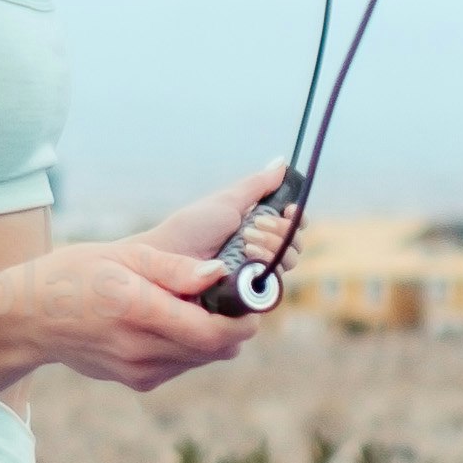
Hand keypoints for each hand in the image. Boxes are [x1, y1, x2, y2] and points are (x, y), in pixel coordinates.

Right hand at [5, 231, 268, 395]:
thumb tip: (219, 274)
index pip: (213, 333)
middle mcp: (140, 350)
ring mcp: (139, 371)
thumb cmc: (76, 275)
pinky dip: (190, 345)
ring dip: (214, 335)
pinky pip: (183, 365)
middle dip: (234, 325)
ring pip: (204, 359)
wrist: (31, 319)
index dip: (243, 321)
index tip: (252, 299)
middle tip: (234, 297)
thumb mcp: (125, 255)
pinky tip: (171, 321)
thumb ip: (175, 268)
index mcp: (139, 311)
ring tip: (200, 304)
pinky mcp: (138, 382)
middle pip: (216, 349)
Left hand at [133, 168, 303, 273]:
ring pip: (287, 266)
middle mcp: (260, 256)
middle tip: (252, 229)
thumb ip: (256, 186)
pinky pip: (273, 289)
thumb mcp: (226, 202)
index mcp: (257, 232)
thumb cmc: (190, 229)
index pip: (292, 228)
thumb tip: (282, 162)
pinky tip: (249, 261)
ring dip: (273, 248)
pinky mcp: (249, 300)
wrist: (167, 257)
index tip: (289, 209)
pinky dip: (266, 270)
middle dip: (280, 232)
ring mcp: (255, 279)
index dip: (296, 219)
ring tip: (246, 243)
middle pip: (295, 247)